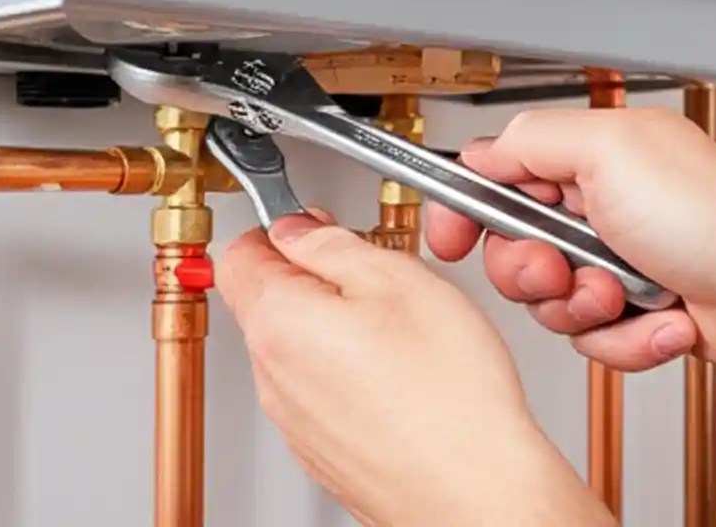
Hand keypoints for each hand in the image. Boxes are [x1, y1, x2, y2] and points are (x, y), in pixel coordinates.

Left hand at [217, 214, 615, 526]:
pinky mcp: (324, 452)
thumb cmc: (448, 396)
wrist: (476, 489)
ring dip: (336, 327)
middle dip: (314, 278)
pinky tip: (404, 377)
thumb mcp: (396, 278)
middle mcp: (274, 376)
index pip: (239, 252)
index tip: (315, 225)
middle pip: (268, 302)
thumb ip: (331, 243)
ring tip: (400, 330)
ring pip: (297, 349)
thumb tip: (298, 228)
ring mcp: (296, 421)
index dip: (278, 227)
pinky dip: (352, 375)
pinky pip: (322, 394)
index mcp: (280, 322)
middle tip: (376, 275)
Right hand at [426, 107, 715, 372]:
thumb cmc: (712, 220)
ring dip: (584, 307)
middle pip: (514, 250)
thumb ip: (530, 140)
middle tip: (564, 267)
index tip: (449, 238)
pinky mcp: (635, 311)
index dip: (467, 210)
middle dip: (535, 270)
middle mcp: (602, 206)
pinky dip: (625, 338)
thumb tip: (485, 150)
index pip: (499, 176)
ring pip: (550, 302)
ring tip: (626, 295)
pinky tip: (661, 317)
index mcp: (591, 156)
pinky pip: (592, 339)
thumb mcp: (607, 150)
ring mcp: (618, 261)